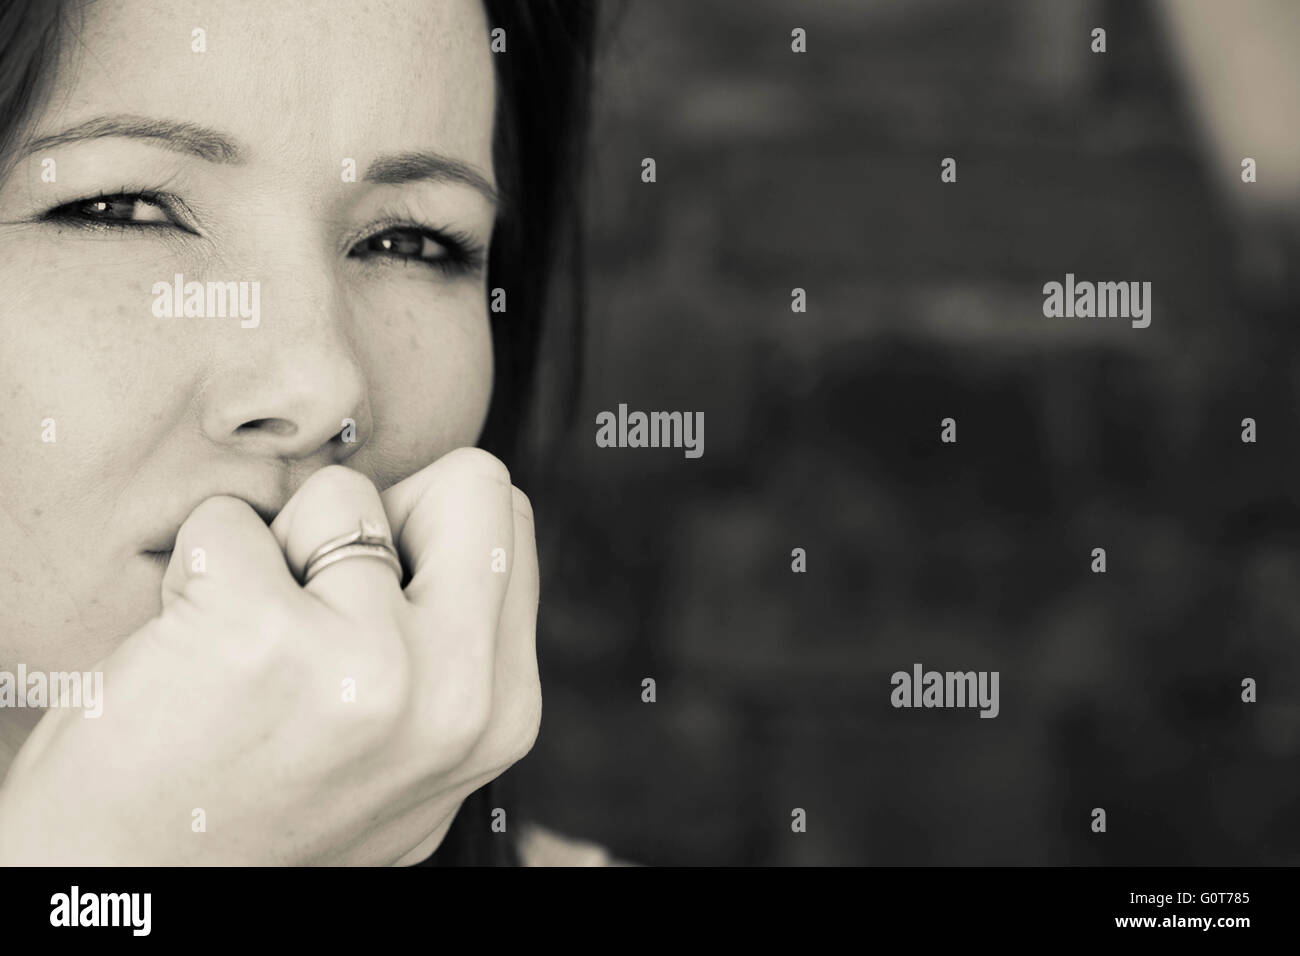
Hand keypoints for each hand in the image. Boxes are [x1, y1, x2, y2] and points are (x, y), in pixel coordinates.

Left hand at [0, 448, 539, 864]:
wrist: (138, 892)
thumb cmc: (260, 815)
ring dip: (276, 547)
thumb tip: (453, 531)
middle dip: (388, 513)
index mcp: (502, 713)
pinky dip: (193, 566)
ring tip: (243, 638)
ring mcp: (367, 666)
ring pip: (338, 492)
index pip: (508, 525)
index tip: (366, 597)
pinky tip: (185, 647)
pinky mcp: (259, 638)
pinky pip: (226, 520)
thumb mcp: (408, 761)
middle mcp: (457, 693)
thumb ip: (450, 655)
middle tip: (318, 589)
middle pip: (470, 482)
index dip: (429, 537)